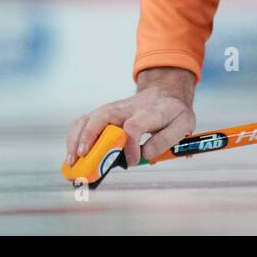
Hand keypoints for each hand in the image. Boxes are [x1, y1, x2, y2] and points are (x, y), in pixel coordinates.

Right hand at [65, 67, 197, 167]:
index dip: (131, 146)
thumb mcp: (183, 124)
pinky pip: (83, 123)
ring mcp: (112, 111)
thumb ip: (167, 140)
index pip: (134, 126)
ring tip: (72, 162)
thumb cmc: (173, 112)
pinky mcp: (103, 116)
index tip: (132, 161)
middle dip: (89, 137)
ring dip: (76, 139)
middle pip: (102, 116)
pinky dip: (74, 138)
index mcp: (150, 111)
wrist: (165, 94)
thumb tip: (145, 155)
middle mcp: (127, 108)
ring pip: (88, 119)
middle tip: (82, 158)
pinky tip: (73, 157)